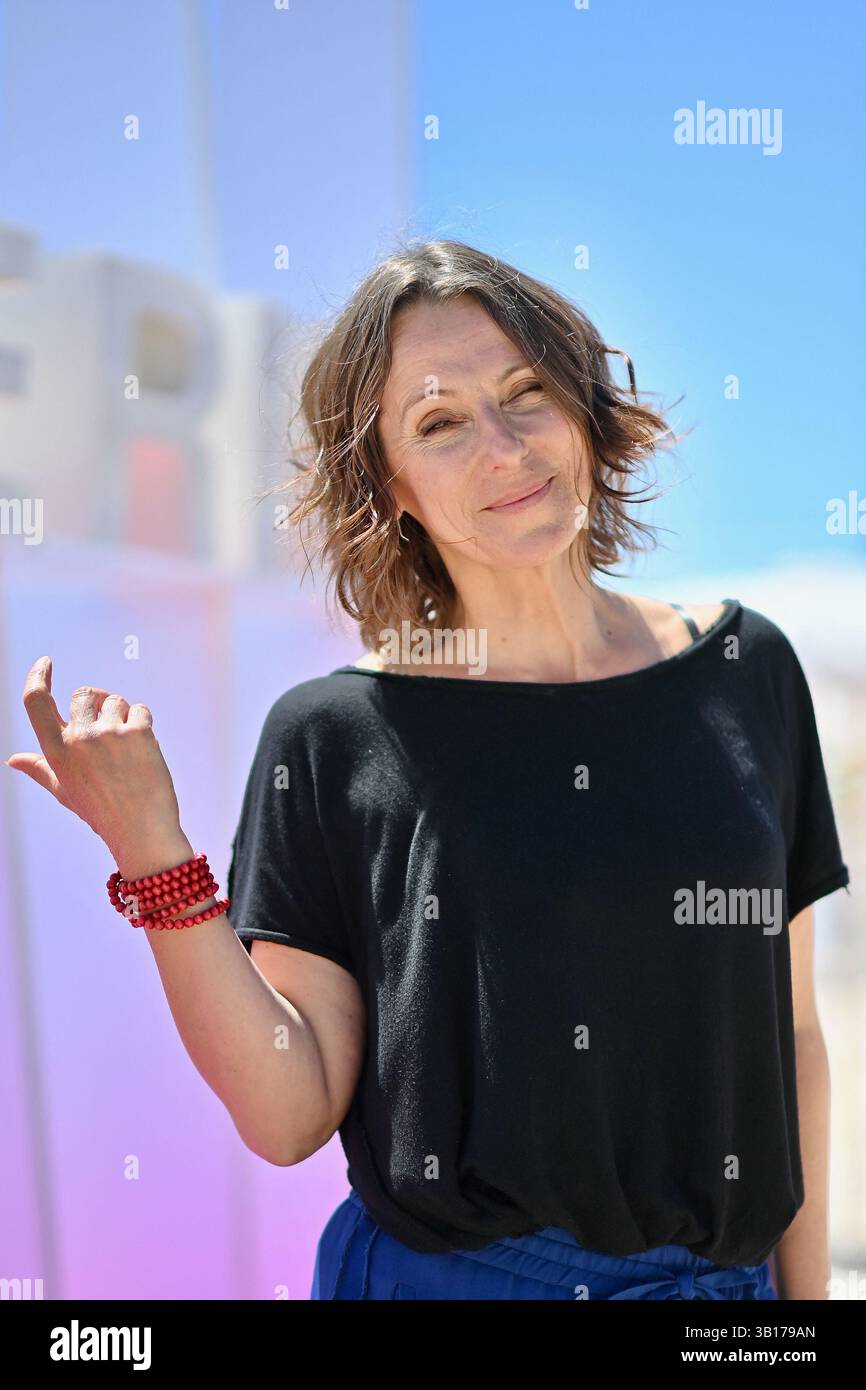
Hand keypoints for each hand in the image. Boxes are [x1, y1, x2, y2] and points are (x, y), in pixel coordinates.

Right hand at [6, 656, 187, 874]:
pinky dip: (142, 722)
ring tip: (125, 747)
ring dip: (121, 714)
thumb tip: (13, 759)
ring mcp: (109, 733)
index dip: (38, 676)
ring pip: (114, 700)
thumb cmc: (101, 811)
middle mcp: (79, 738)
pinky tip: (142, 747)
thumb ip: (40, 769)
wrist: (140, 831)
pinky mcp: (138, 732)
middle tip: (107, 731)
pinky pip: (139, 709)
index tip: (45, 663)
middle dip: (96, 705)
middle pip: (83, 694)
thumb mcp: (64, 790)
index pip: (36, 701)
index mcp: (56, 751)